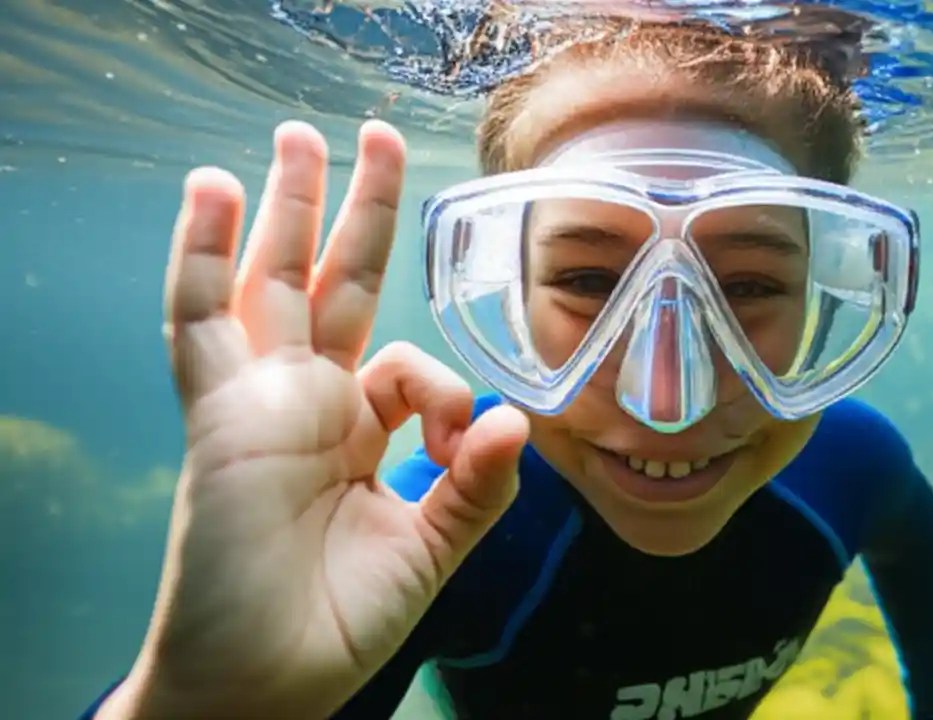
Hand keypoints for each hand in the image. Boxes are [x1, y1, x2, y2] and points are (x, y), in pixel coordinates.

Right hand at [100, 120, 528, 718]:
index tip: (461, 440)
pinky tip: (218, 191)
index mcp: (358, 433)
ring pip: (271, 282)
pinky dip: (204, 255)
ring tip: (296, 136)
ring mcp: (260, 401)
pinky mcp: (218, 414)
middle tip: (370, 135)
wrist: (266, 683)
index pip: (405, 364)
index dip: (444, 387)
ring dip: (283, 207)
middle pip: (335, 284)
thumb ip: (476, 487)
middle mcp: (308, 404)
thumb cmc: (338, 622)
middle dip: (355, 210)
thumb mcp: (431, 548)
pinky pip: (200, 321)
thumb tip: (516, 417)